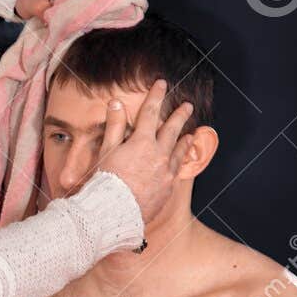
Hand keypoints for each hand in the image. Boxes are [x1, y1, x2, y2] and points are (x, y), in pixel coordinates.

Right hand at [82, 79, 194, 225]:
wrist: (114, 212)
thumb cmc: (106, 182)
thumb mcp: (106, 151)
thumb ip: (114, 126)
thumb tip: (116, 103)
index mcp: (141, 142)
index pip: (150, 112)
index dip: (156, 95)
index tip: (162, 83)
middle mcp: (158, 154)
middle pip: (172, 129)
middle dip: (180, 115)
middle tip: (187, 105)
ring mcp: (165, 172)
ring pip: (180, 150)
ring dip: (185, 139)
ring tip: (190, 134)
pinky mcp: (168, 188)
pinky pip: (178, 169)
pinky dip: (181, 160)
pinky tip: (181, 159)